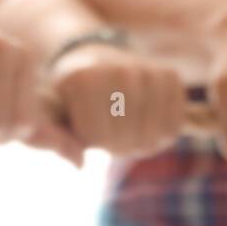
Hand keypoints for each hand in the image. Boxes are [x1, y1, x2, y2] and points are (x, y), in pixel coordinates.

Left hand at [47, 43, 184, 155]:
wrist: (94, 60)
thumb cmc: (71, 96)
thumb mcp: (52, 115)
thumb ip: (56, 141)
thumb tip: (79, 165)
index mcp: (83, 78)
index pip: (98, 138)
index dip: (93, 143)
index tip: (86, 126)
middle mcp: (119, 69)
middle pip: (128, 140)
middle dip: (117, 146)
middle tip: (108, 130)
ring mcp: (148, 71)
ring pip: (153, 136)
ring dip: (140, 143)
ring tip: (126, 128)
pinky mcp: (170, 75)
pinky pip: (174, 125)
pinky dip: (162, 134)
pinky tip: (146, 122)